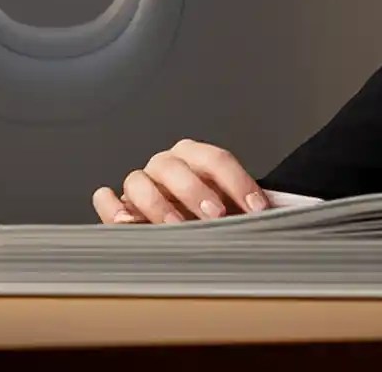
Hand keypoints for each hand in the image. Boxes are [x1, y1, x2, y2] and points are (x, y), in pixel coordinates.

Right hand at [92, 138, 270, 223]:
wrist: (183, 216)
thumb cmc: (210, 209)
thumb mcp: (231, 203)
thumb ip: (246, 206)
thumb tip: (276, 217)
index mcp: (196, 155)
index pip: (217, 159)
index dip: (238, 182)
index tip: (257, 208)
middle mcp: (166, 164)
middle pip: (176, 168)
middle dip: (197, 191)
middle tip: (216, 215)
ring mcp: (140, 181)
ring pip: (138, 181)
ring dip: (157, 204)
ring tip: (175, 226)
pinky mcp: (118, 203)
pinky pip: (105, 198)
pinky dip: (112, 207)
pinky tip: (127, 221)